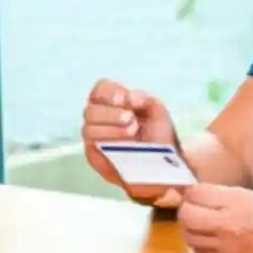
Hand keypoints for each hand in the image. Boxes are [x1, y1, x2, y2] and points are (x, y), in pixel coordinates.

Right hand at [82, 78, 181, 206]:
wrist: (164, 163)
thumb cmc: (159, 135)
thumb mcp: (157, 111)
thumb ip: (143, 99)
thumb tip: (129, 96)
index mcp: (115, 102)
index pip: (101, 89)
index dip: (108, 92)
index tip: (122, 99)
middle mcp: (101, 117)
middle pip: (91, 109)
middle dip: (111, 114)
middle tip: (131, 119)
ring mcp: (95, 135)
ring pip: (88, 127)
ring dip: (110, 128)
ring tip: (132, 131)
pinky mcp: (94, 153)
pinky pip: (91, 144)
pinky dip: (107, 140)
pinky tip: (122, 143)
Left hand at [178, 184, 252, 252]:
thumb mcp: (248, 195)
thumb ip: (220, 195)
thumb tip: (194, 194)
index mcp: (235, 203)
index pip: (196, 194)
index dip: (193, 192)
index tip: (196, 193)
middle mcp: (227, 225)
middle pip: (186, 216)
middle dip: (186, 209)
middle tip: (194, 207)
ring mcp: (225, 246)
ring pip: (188, 236)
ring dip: (189, 227)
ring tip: (200, 222)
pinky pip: (199, 251)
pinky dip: (198, 242)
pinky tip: (207, 236)